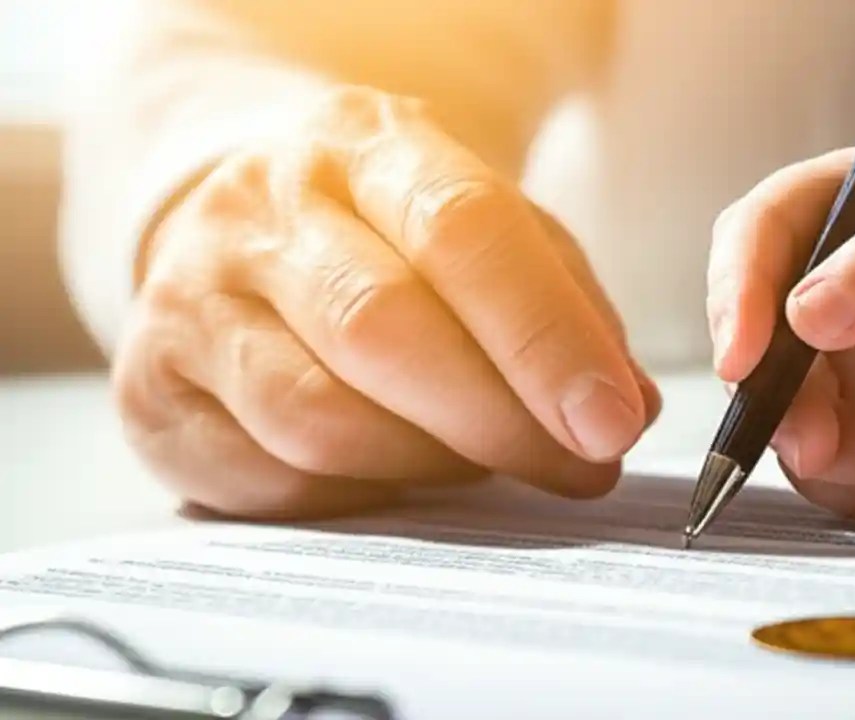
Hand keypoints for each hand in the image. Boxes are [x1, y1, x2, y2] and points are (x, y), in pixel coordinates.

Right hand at [114, 86, 659, 518]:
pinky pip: (269, 479)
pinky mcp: (153, 394)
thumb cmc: (392, 237)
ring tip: (483, 463)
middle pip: (382, 328)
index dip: (545, 337)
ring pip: (318, 418)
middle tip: (577, 466)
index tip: (612, 421)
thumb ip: (566, 306)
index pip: (462, 230)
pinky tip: (398, 477)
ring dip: (430, 465)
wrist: (242, 223)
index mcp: (366, 148)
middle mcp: (263, 211)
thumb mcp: (491, 230)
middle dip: (499, 419)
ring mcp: (192, 300)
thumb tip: (623, 408)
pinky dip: (357, 500)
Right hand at [708, 148, 854, 517]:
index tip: (745, 360)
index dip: (736, 296)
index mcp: (847, 208)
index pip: (756, 239)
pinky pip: (826, 467)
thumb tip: (800, 312)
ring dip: (837, 453)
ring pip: (785, 418)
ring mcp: (841, 359)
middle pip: (754, 343)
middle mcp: (828, 282)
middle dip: (783, 402)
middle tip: (823, 443)